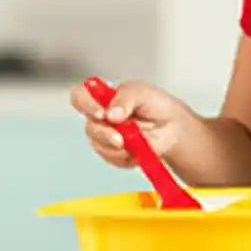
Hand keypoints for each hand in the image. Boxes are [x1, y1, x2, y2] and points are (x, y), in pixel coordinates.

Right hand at [69, 80, 194, 168]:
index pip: (80, 97)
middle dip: (105, 134)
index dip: (85, 104)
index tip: (101, 113)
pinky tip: (137, 149)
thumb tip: (111, 114)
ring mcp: (104, 136)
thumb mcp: (141, 92)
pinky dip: (125, 156)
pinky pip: (111, 158)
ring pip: (99, 145)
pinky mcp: (112, 152)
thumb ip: (125, 98)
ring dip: (117, 147)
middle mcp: (99, 117)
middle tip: (120, 138)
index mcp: (101, 97)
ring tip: (136, 142)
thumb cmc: (154, 104)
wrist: (171, 126)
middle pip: (89, 126)